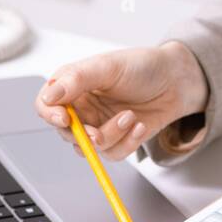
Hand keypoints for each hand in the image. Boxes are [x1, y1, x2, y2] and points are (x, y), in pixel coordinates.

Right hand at [34, 41, 208, 160]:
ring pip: (90, 148)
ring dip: (112, 137)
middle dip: (84, 135)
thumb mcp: (107, 67)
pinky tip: (138, 126)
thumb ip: (76, 80)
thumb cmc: (142, 66)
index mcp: (72, 86)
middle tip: (98, 133)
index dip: (49, 114)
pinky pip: (113, 154)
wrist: (176, 81)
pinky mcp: (117, 139)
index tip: (63, 119)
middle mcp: (82, 108)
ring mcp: (99, 125)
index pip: (45, 104)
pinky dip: (127, 143)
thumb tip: (50, 95)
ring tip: (130, 117)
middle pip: (66, 133)